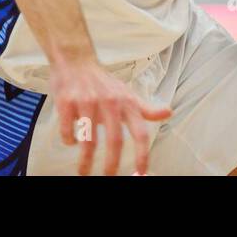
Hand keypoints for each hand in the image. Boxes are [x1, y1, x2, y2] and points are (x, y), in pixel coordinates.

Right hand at [51, 58, 172, 175]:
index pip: (140, 132)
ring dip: (85, 161)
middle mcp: (109, 102)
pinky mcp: (66, 102)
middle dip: (112, 164)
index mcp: (126, 102)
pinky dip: (69, 140)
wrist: (76, 60)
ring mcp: (87, 101)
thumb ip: (146, 108)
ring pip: (88, 140)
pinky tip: (71, 141)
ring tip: (84, 171)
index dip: (142, 154)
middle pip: (114, 140)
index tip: (140, 172)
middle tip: (109, 176)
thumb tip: (169, 113)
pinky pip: (67, 130)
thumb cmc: (103, 83)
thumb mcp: (127, 94)